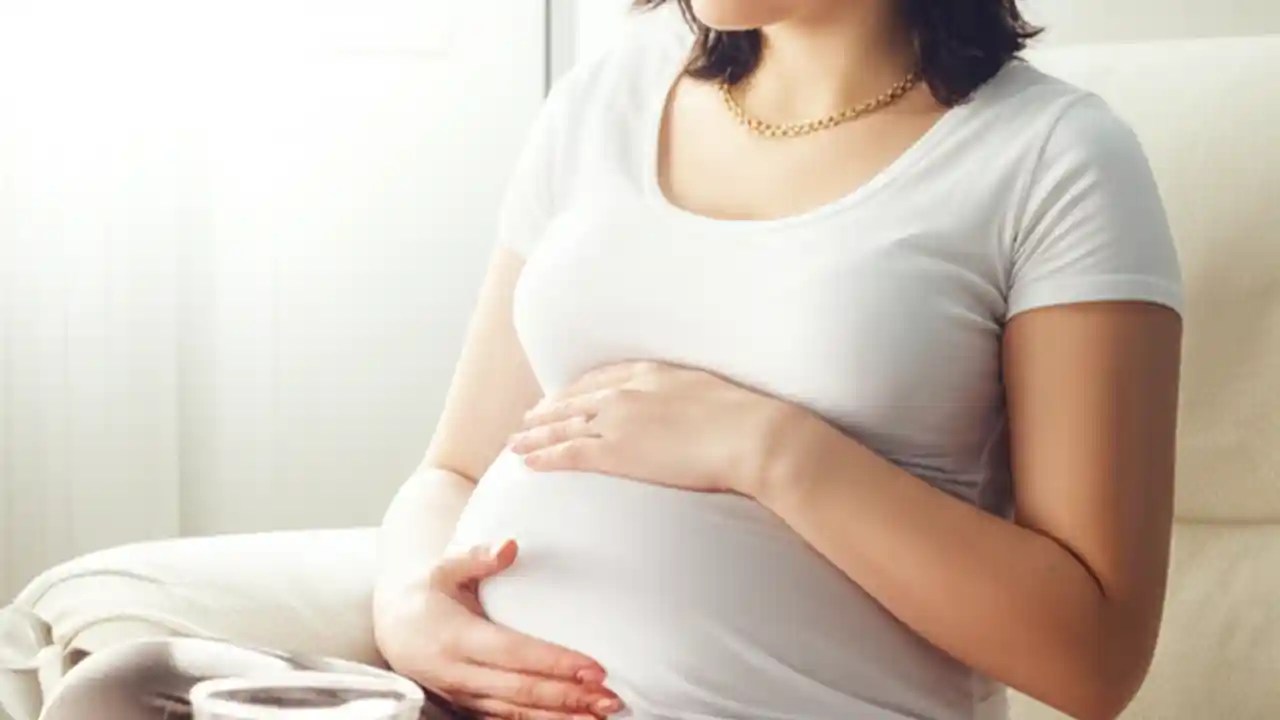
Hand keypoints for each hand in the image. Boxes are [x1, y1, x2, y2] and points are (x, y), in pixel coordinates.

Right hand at [374, 540, 622, 719]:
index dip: (555, 661)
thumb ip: (477, 557)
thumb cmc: (426, 591)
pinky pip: (506, 719)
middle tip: (611, 698)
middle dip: (568, 695)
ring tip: (600, 715)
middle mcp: (460, 672)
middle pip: (521, 689)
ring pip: (516, 711)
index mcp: (456, 636)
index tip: (594, 667)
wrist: (392, 625)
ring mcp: (464, 694)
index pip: (514, 652)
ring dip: (560, 716)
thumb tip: (510, 546)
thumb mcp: (444, 567)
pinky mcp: (468, 705)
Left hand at [509, 361, 798, 496]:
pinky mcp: (616, 451)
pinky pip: (568, 453)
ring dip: (535, 434)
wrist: (751, 435)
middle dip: (548, 409)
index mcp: (654, 372)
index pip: (603, 377)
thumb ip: (693, 400)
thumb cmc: (748, 421)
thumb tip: (697, 412)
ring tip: (515, 443)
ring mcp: (619, 420)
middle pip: (575, 398)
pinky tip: (526, 462)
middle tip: (528, 418)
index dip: (578, 388)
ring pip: (563, 425)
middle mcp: (628, 391)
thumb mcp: (715, 395)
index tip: (564, 395)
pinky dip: (543, 456)